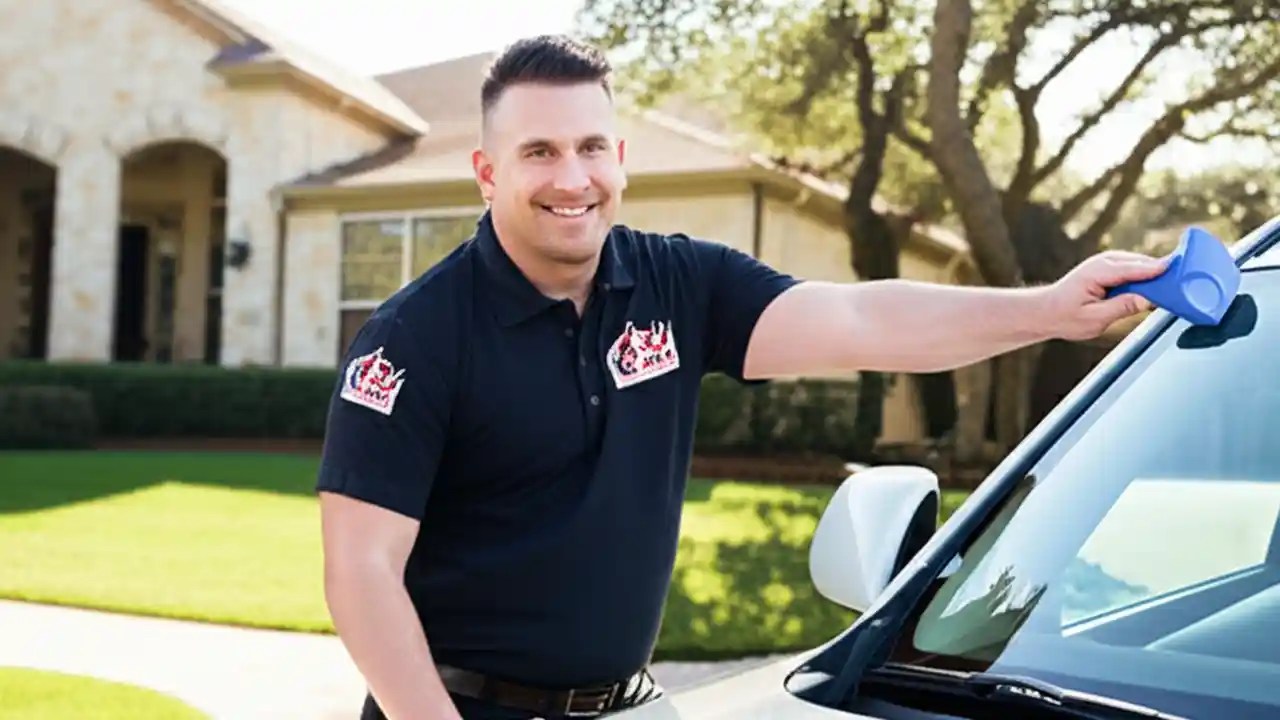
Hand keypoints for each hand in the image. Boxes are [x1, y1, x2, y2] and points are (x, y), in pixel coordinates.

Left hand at [1043, 250, 1168, 340]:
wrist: (1045, 311)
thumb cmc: (1065, 316)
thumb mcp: (1094, 319)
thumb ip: (1120, 307)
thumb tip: (1146, 300)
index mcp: (1097, 272)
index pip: (1134, 269)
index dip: (1158, 270)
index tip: (1179, 270)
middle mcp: (1103, 262)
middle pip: (1141, 263)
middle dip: (1163, 271)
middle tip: (1187, 280)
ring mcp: (1107, 262)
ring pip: (1140, 264)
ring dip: (1157, 273)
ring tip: (1179, 283)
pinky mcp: (1110, 268)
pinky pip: (1134, 269)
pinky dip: (1147, 275)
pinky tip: (1160, 285)